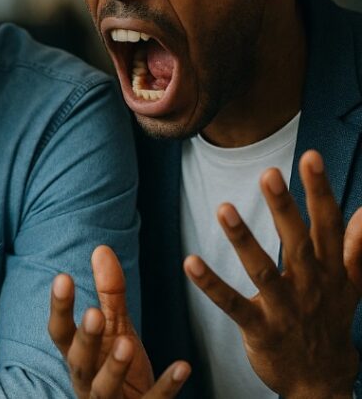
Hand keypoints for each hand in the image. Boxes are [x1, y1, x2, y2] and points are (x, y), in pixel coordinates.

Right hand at [49, 245, 189, 397]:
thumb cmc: (119, 367)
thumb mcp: (115, 328)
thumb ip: (108, 293)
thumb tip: (101, 249)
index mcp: (78, 356)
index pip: (60, 332)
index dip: (60, 308)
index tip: (63, 277)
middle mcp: (87, 381)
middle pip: (79, 362)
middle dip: (86, 339)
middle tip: (95, 313)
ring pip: (105, 389)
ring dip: (114, 367)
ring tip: (126, 343)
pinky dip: (167, 386)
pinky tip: (183, 366)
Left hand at [183, 150, 361, 398]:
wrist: (322, 380)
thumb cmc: (330, 321)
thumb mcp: (351, 285)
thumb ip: (358, 248)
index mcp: (331, 271)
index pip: (326, 225)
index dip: (319, 191)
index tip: (309, 158)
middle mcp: (310, 287)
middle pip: (297, 242)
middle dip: (284, 207)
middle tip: (269, 173)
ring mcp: (286, 309)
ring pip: (263, 270)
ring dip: (243, 239)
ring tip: (223, 208)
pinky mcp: (260, 329)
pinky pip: (232, 305)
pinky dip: (211, 285)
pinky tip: (190, 262)